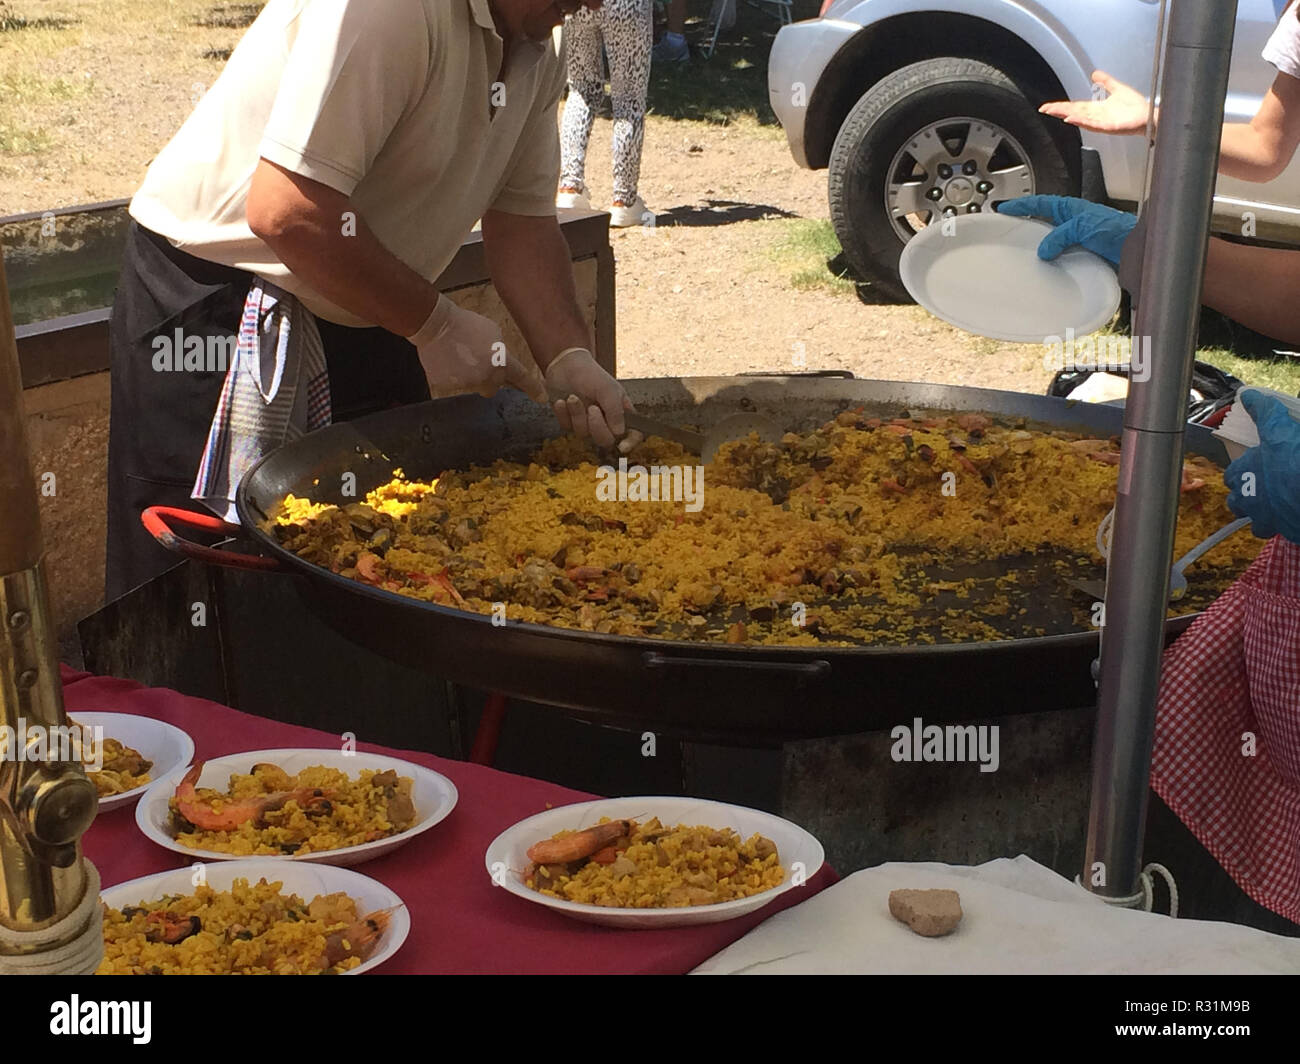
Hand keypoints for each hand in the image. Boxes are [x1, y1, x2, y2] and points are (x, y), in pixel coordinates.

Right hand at [407, 296, 546, 402]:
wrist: (435, 325)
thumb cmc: (465, 324)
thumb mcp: (493, 332)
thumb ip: (500, 352)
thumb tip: (501, 363)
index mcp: (501, 362)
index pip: (522, 379)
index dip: (533, 389)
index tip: (542, 398)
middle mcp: (486, 377)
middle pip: (492, 388)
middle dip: (488, 379)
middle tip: (478, 363)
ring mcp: (466, 384)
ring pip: (472, 385)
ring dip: (468, 375)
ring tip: (458, 355)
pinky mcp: (447, 387)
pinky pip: (453, 385)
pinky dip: (451, 375)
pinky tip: (447, 360)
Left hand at [545, 347, 640, 450]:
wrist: (565, 365)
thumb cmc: (590, 374)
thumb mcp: (607, 389)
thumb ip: (615, 410)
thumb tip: (619, 433)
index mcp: (621, 412)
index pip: (632, 433)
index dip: (630, 442)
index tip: (622, 447)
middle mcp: (606, 421)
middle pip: (606, 440)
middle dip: (597, 426)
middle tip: (592, 408)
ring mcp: (587, 423)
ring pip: (584, 433)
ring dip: (577, 415)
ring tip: (572, 397)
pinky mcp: (570, 422)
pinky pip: (567, 427)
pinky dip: (563, 414)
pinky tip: (561, 401)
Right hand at [996, 195, 1136, 265]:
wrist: (1139, 249)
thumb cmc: (1118, 230)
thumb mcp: (1084, 226)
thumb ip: (1061, 236)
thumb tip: (1042, 250)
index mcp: (1072, 210)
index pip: (1041, 203)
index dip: (1022, 205)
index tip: (1004, 207)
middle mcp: (1072, 225)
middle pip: (1043, 224)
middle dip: (1026, 227)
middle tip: (1008, 232)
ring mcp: (1076, 242)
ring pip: (1050, 244)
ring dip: (1038, 250)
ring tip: (1021, 256)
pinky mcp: (1080, 258)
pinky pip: (1059, 260)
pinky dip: (1050, 265)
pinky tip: (1043, 272)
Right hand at [1039, 71, 1151, 133]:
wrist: (1148, 116)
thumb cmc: (1136, 107)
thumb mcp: (1118, 89)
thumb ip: (1106, 82)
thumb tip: (1095, 74)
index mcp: (1096, 108)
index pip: (1074, 106)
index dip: (1061, 106)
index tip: (1048, 106)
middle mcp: (1096, 116)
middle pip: (1074, 112)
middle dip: (1059, 111)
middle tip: (1045, 109)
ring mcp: (1101, 122)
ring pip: (1080, 119)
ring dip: (1068, 116)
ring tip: (1056, 114)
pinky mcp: (1109, 126)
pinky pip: (1093, 124)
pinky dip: (1082, 122)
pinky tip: (1073, 119)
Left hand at [1225, 390, 1299, 543]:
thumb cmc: (1296, 457)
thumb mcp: (1280, 428)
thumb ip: (1263, 411)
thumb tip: (1248, 394)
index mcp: (1243, 475)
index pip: (1232, 476)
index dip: (1242, 472)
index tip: (1253, 467)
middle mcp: (1250, 501)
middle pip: (1239, 503)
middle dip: (1248, 498)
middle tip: (1265, 490)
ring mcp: (1269, 520)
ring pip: (1259, 524)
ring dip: (1266, 516)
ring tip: (1280, 505)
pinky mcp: (1290, 532)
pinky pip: (1285, 531)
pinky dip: (1291, 524)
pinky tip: (1299, 515)